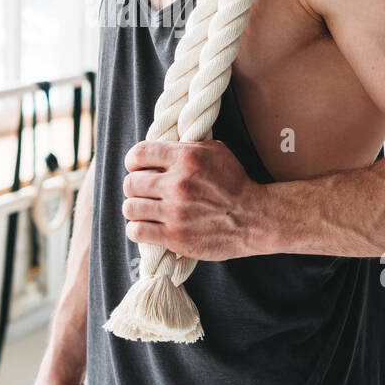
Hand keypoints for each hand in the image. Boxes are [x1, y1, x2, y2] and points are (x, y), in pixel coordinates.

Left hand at [121, 139, 270, 261]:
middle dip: (135, 186)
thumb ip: (185, 148)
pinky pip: (137, 231)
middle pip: (131, 183)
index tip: (137, 168)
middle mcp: (177, 184)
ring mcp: (175, 212)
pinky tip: (148, 226)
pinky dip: (137, 229)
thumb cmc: (235, 183)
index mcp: (186, 158)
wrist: (254, 218)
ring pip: (130, 208)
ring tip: (146, 209)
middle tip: (144, 191)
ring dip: (136, 208)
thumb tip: (159, 149)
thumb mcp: (215, 151)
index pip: (138, 154)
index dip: (133, 161)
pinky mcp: (175, 237)